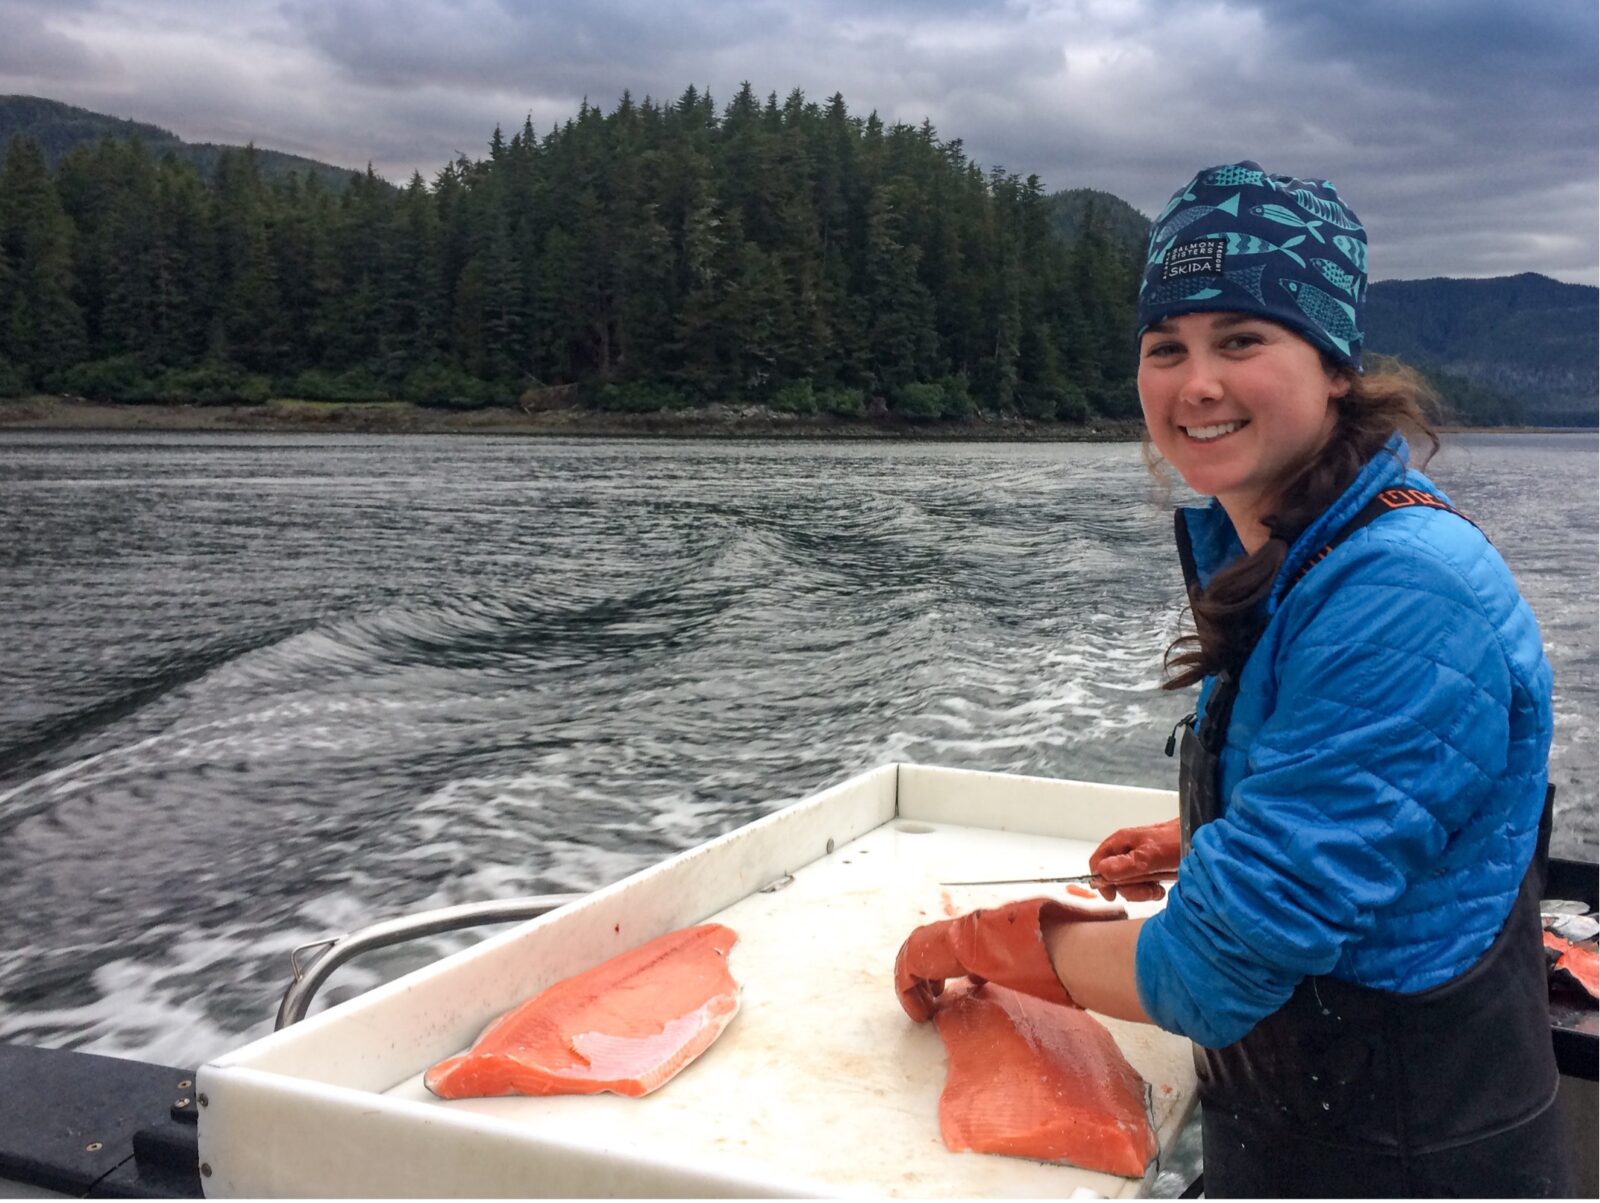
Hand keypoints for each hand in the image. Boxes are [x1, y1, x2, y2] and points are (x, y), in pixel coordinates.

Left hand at [893, 895, 1122, 1021]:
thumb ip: (1072, 949)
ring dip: (915, 983)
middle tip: (933, 1000)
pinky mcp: (942, 951)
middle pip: (934, 944)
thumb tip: (1108, 935)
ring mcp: (956, 936)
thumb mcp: (1070, 947)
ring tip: (923, 1011)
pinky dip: (909, 991)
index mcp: (996, 929)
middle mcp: (972, 928)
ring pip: (917, 953)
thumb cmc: (1070, 945)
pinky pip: (911, 968)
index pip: (967, 941)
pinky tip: (923, 1014)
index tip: (971, 986)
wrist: (1057, 943)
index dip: (963, 964)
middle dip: (928, 972)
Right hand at [1089, 818, 1180, 901]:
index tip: (1113, 894)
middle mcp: (1127, 851)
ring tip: (1157, 889)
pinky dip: (1150, 891)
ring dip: (1141, 892)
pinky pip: (1141, 885)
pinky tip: (1161, 888)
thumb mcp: (1151, 855)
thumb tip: (1103, 873)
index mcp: (1121, 842)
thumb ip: (1127, 864)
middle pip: (1112, 877)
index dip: (1101, 880)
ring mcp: (1138, 860)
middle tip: (1146, 890)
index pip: (1097, 862)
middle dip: (1128, 889)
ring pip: (1127, 884)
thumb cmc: (1178, 841)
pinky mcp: (1150, 868)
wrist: (1201, 840)